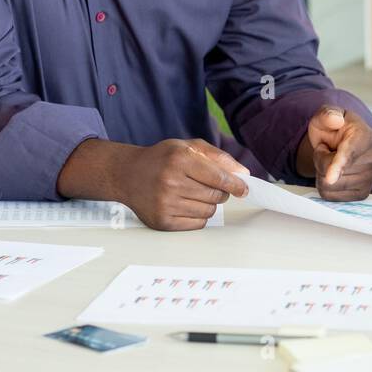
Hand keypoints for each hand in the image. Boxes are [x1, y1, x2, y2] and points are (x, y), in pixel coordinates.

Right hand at [113, 138, 248, 230]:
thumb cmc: (162, 159)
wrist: (128, 174)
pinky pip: (197, 224)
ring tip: (193, 193)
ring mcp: (165, 204)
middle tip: (210, 185)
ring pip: (209, 211)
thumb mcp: (189, 147)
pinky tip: (185, 204)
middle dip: (220, 192)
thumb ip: (219, 158)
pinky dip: (198, 216)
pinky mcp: (162, 221)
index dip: (236, 185)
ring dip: (208, 203)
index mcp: (180, 159)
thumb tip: (243, 174)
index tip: (244, 189)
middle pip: (216, 196)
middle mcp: (171, 182)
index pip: (220, 178)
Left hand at [296, 105, 371, 200]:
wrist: (339, 142)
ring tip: (331, 160)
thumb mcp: (325, 115)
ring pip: (330, 186)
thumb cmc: (333, 127)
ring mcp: (371, 177)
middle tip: (326, 149)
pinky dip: (326, 187)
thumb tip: (335, 119)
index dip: (339, 165)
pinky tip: (334, 174)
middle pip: (332, 172)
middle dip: (320, 161)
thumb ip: (327, 113)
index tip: (330, 177)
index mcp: (366, 135)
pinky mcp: (363, 192)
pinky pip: (332, 196)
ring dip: (321, 173)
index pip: (350, 153)